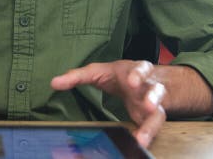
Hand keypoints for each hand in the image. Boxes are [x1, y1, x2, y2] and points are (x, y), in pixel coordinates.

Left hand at [51, 60, 165, 147]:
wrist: (144, 81)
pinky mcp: (153, 117)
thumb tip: (54, 83)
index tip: (131, 82)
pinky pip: (154, 127)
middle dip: (152, 97)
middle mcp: (148, 86)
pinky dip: (148, 135)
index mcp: (135, 70)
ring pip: (159, 112)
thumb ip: (77, 76)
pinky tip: (140, 143)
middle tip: (148, 105)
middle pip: (155, 89)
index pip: (139, 69)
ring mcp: (153, 103)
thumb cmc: (119, 75)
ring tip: (144, 137)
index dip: (137, 75)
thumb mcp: (98, 72)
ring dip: (153, 124)